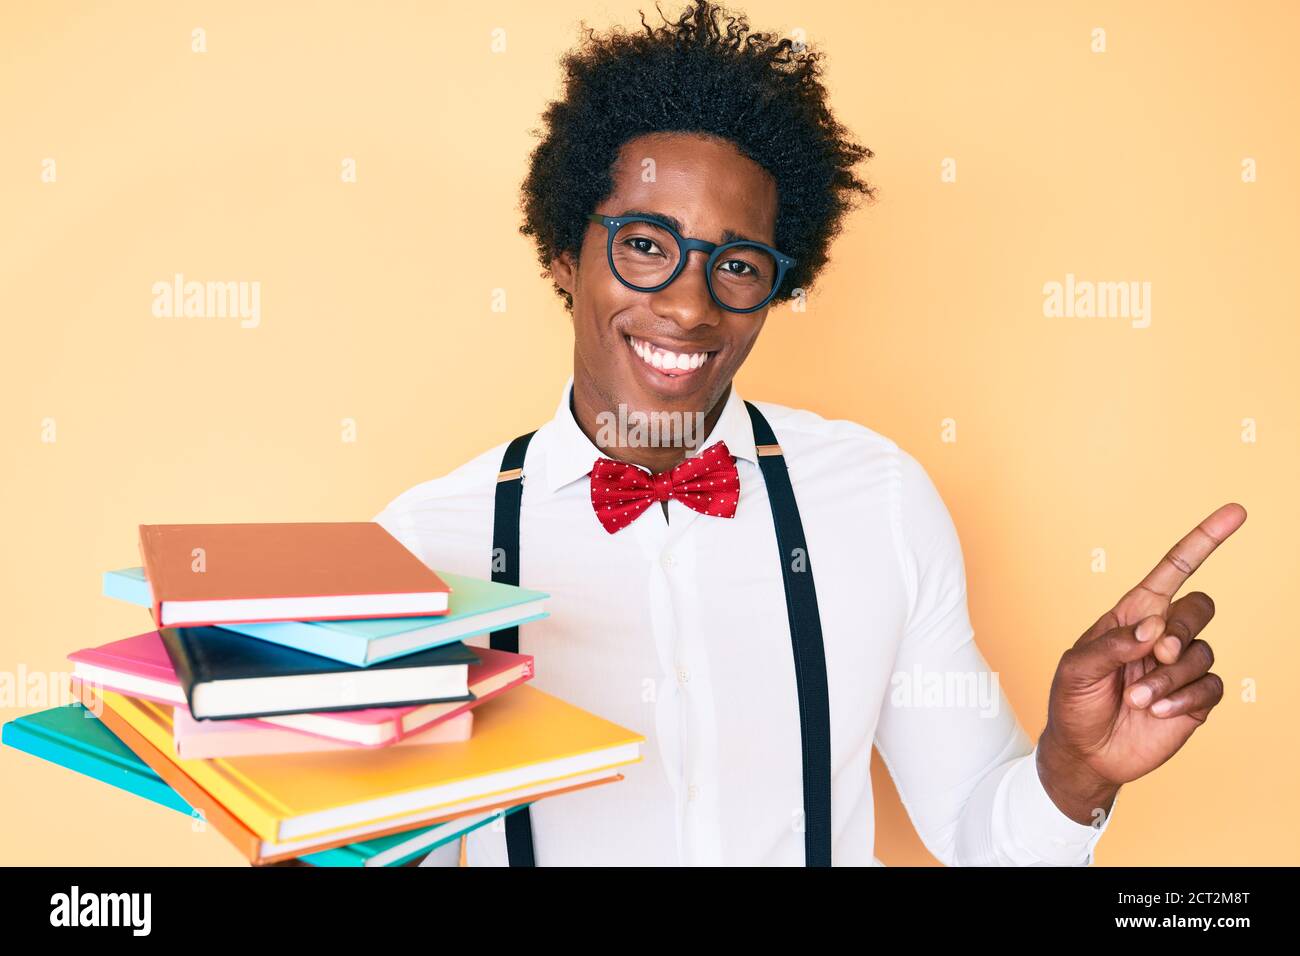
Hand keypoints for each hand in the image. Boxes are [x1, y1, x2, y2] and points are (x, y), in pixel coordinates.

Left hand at [1037, 502, 1246, 822]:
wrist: (1086, 752)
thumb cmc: (1073, 702)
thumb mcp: (1076, 668)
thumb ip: (1112, 644)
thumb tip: (1152, 629)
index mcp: (1133, 614)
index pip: (1174, 569)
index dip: (1204, 540)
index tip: (1236, 512)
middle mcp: (1162, 635)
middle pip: (1200, 607)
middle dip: (1179, 631)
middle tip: (1151, 656)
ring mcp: (1181, 667)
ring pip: (1203, 653)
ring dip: (1168, 677)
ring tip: (1137, 698)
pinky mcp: (1195, 698)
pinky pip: (1210, 686)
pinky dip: (1183, 699)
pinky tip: (1157, 712)